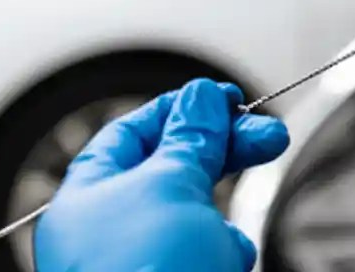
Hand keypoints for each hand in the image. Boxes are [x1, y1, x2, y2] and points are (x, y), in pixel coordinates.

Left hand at [34, 79, 289, 271]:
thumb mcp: (171, 186)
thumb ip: (190, 137)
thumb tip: (200, 98)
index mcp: (86, 198)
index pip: (136, 133)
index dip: (184, 110)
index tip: (229, 101)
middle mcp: (110, 232)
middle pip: (176, 171)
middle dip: (224, 155)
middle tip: (268, 138)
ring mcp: (145, 263)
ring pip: (202, 219)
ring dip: (222, 223)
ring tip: (219, 243)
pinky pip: (214, 255)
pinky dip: (226, 256)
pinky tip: (224, 264)